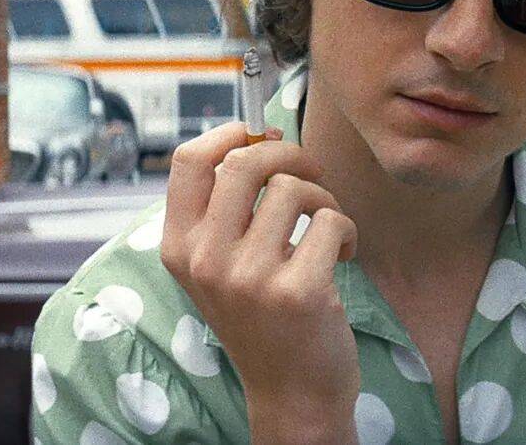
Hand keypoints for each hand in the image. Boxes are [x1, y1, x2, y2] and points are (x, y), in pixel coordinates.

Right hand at [160, 122, 360, 437]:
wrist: (292, 392)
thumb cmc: (263, 315)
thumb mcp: (222, 264)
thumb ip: (229, 207)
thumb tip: (261, 134)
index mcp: (179, 248)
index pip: (188, 161)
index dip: (228, 134)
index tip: (257, 134)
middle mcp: (206, 261)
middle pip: (246, 162)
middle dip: (289, 153)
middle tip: (309, 171)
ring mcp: (250, 277)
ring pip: (294, 189)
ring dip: (323, 198)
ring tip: (325, 228)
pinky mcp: (298, 290)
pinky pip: (331, 220)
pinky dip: (346, 230)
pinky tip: (341, 256)